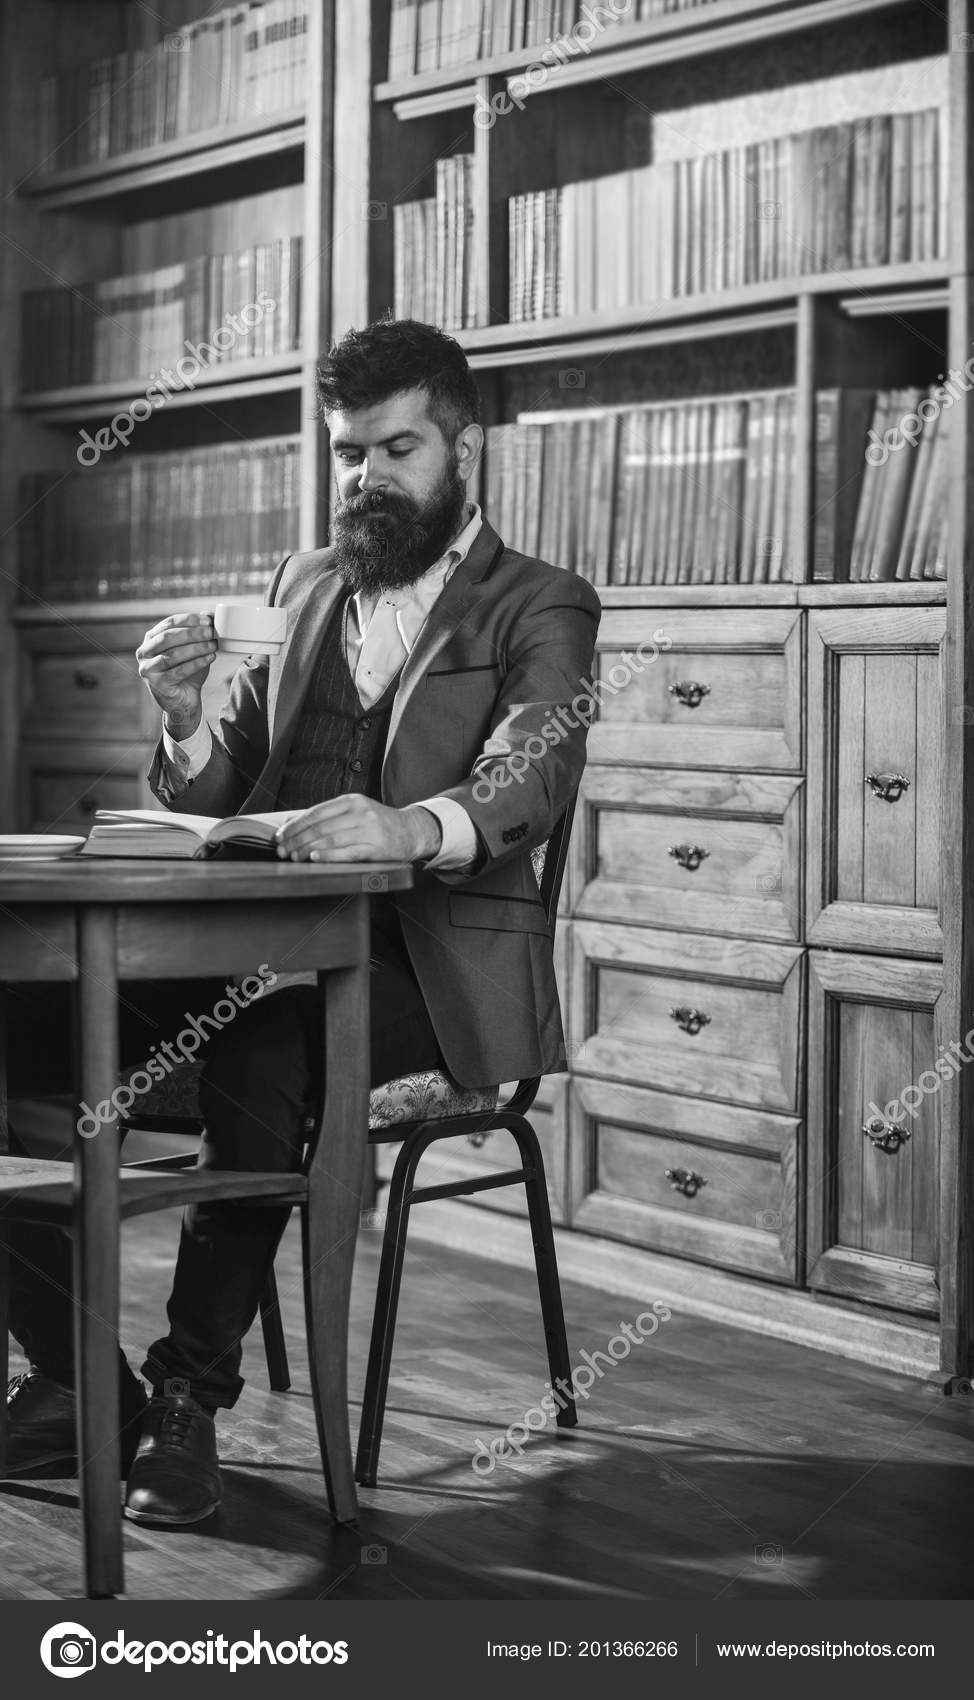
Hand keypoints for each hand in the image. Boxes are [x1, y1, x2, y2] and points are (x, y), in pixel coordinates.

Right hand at [136, 613, 216, 734]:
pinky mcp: (156, 684)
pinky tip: (210, 658)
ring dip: (196, 648)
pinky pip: (178, 671)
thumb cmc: (188, 671)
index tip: (208, 620)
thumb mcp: (193, 648)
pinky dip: (196, 663)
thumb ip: (198, 632)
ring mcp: (147, 668)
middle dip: (192, 633)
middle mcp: (144, 652)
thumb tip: (209, 613)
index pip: (169, 623)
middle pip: (168, 637)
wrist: (184, 700)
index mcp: (151, 638)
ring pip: (172, 654)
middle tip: (211, 632)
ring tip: (213, 645)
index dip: (188, 620)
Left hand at [275, 796, 441, 862]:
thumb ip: (326, 816)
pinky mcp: (376, 848)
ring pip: (331, 839)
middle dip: (297, 840)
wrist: (411, 831)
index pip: (315, 812)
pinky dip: (329, 855)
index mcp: (351, 801)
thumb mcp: (354, 812)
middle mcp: (359, 812)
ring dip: (308, 849)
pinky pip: (348, 852)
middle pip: (320, 826)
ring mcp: (369, 830)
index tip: (280, 836)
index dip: (295, 825)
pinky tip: (316, 858)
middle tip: (283, 851)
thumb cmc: (378, 823)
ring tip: (294, 857)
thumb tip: (291, 823)